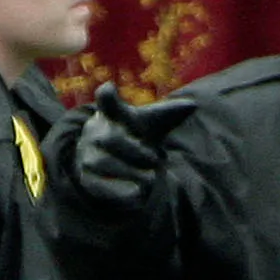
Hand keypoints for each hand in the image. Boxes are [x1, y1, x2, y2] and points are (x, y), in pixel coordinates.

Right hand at [71, 87, 195, 206]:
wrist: (112, 163)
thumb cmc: (135, 135)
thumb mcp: (152, 124)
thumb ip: (169, 113)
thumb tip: (192, 105)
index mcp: (111, 113)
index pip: (106, 100)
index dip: (107, 95)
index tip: (109, 88)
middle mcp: (95, 132)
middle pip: (113, 138)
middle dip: (137, 151)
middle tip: (156, 158)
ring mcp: (87, 154)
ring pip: (105, 163)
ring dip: (132, 171)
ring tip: (150, 176)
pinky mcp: (87, 178)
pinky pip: (100, 185)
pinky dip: (121, 189)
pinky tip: (138, 191)